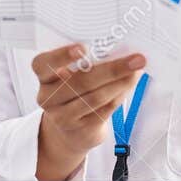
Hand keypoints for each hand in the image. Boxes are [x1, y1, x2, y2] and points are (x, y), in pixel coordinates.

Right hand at [31, 44, 144, 180]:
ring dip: (121, 83)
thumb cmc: (74, 93)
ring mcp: (63, 116)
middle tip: (136, 59)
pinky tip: (130, 84)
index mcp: (44, 77)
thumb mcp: (71, 77)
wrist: (70, 132)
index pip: (43, 64)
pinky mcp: (82, 129)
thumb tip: (122, 50)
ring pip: (96, 97)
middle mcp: (48, 97)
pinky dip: (120, 95)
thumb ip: (88, 63)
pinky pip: (105, 110)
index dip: (61, 55)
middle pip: (80, 81)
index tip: (83, 48)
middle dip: (112, 69)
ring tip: (137, 72)